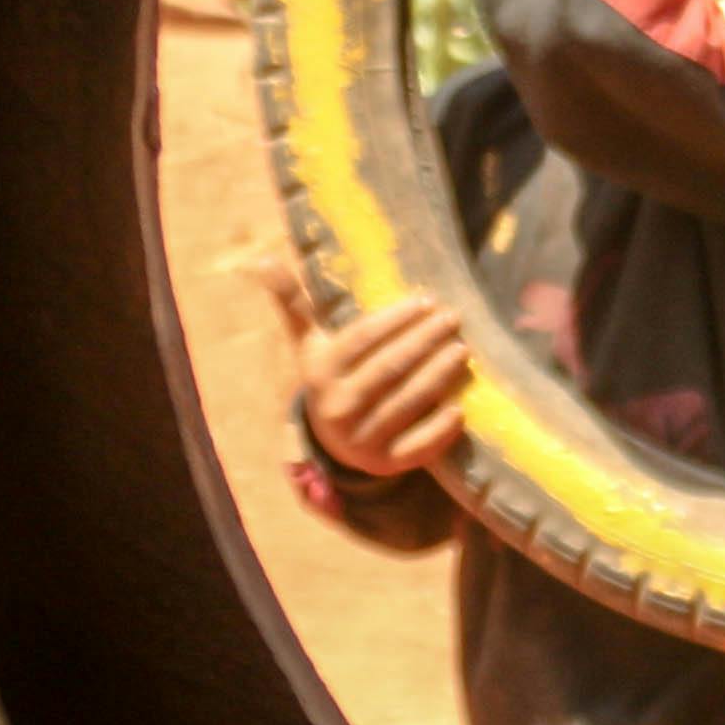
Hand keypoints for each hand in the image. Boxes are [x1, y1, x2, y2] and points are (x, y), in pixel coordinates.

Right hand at [299, 295, 471, 480]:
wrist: (332, 442)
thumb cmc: (331, 378)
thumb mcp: (311, 345)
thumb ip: (294, 305)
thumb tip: (262, 260)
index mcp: (320, 373)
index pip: (362, 340)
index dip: (396, 319)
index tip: (426, 300)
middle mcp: (338, 408)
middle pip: (388, 369)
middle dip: (423, 341)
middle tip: (453, 318)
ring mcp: (361, 439)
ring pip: (406, 403)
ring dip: (438, 376)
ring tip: (462, 350)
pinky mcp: (385, 464)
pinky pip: (416, 448)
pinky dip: (439, 430)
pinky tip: (460, 408)